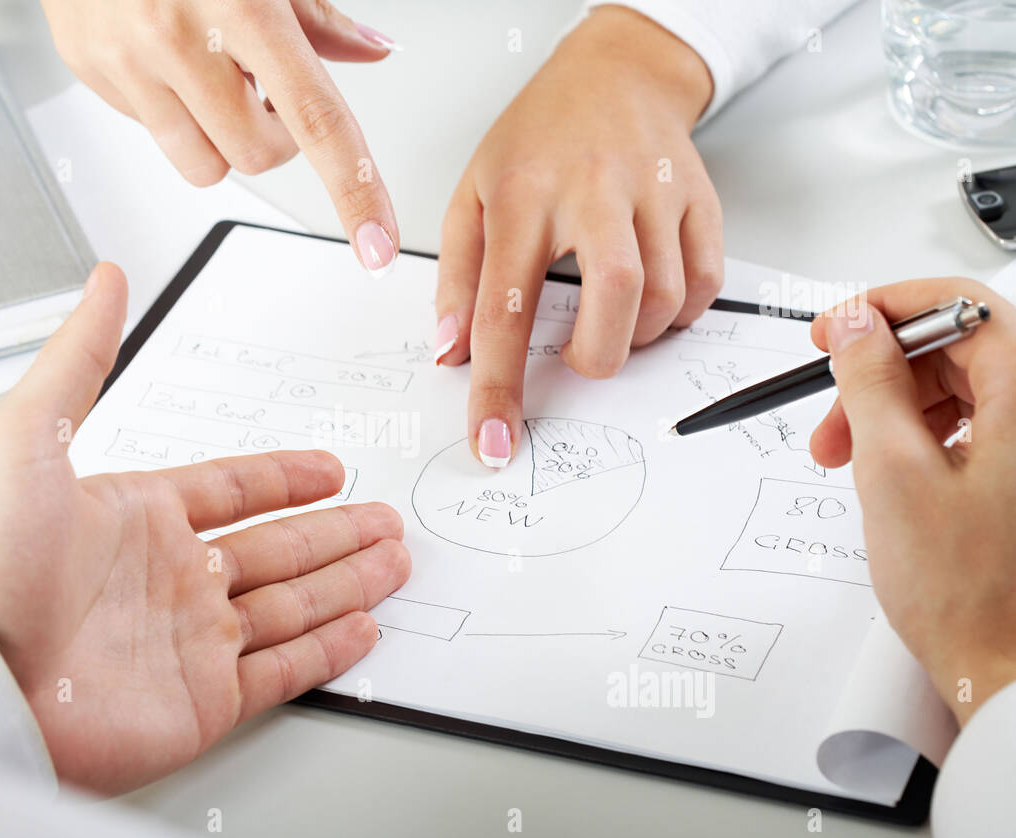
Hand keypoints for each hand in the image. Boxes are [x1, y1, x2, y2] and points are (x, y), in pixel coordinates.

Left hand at [0, 263, 410, 792]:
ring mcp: (191, 641)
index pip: (234, 489)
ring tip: (394, 562)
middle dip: (336, 531)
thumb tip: (105, 279)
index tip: (329, 468)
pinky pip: (282, 669)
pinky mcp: (203, 701)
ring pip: (293, 604)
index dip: (286, 477)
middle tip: (384, 519)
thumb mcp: (29, 439)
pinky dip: (327, 650)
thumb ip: (80, 359)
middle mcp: (171, 577)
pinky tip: (362, 626)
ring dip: (346, 582)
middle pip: (278, 546)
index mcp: (139, 517)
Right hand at [40, 0, 399, 272]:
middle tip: (262, 88)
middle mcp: (180, 36)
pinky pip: (152, 136)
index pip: (317, 120)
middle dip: (275, 137)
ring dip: (222, 137)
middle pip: (258, 157)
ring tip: (211, 74)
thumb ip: (318, 15)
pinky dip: (172, 111)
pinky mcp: (90, 70)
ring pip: (203, 166)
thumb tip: (372, 52)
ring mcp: (128, 59)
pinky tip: (164, 57)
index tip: (377, 242)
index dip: (355, 189)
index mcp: (242, 3)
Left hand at [436, 5, 721, 465]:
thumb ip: (457, 280)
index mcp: (524, 196)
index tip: (494, 444)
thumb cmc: (536, 140)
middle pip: (614, 300)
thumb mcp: (471, 196)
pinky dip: (680, 311)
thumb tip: (451, 354)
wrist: (614, 73)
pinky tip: (650, 295)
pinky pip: (705, 281)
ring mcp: (655, 190)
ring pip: (665, 297)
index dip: (498, 389)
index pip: (505, 309)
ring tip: (609, 314)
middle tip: (579, 356)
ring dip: (636, 335)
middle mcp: (593, 190)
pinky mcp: (701, 197)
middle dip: (597, 357)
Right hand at [810, 280, 1015, 725]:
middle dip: (878, 373)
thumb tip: (852, 323)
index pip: (964, 307)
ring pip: (955, 390)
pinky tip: (883, 474)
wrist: (1003, 670)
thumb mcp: (892, 471)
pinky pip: (966, 427)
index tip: (838, 326)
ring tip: (844, 456)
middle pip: (956, 350)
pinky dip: (914, 439)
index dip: (891, 307)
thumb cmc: (966, 593)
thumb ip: (869, 382)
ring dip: (888, 410)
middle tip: (829, 411)